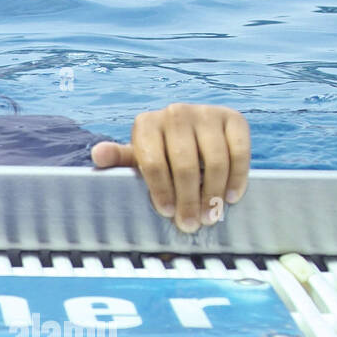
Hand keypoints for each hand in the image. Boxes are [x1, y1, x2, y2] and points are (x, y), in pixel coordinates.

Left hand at [90, 103, 249, 232]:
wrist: (194, 131)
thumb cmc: (160, 152)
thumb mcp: (138, 156)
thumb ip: (118, 159)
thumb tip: (98, 154)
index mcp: (147, 123)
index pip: (152, 162)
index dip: (160, 191)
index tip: (166, 213)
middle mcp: (175, 113)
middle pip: (184, 164)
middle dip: (188, 199)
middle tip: (191, 224)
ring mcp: (206, 113)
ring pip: (214, 159)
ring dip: (213, 193)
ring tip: (211, 216)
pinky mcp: (233, 118)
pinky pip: (239, 151)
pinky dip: (237, 176)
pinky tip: (231, 197)